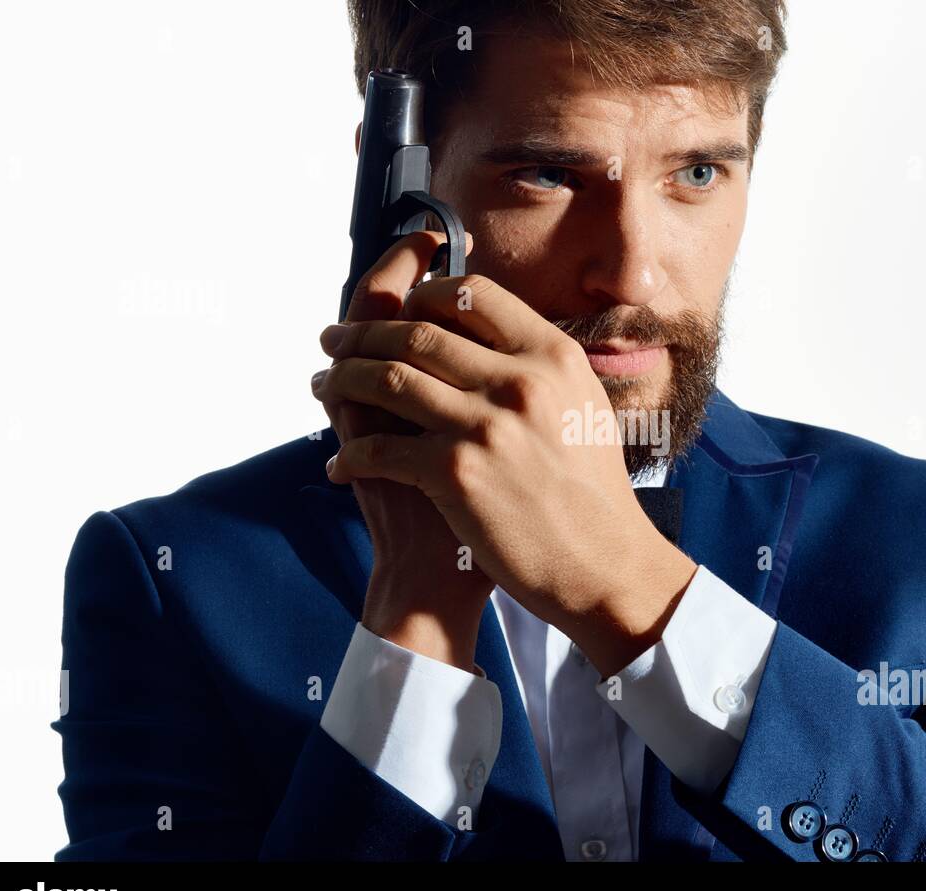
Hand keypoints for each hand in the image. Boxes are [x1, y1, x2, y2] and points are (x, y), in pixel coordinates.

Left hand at [311, 270, 697, 677]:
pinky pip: (381, 449)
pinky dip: (351, 456)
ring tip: (325, 384)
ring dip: (343, 379)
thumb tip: (488, 331)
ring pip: (389, 380)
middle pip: (419, 332)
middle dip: (363, 335)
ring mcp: (485, 426)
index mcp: (552, 356)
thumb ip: (538, 365)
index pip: (472, 295)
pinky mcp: (456, 474)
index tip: (399, 307)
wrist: (600, 563)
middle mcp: (519, 381)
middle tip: (334, 342)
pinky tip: (340, 464)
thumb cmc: (592, 492)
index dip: (423, 293)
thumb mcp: (583, 405)